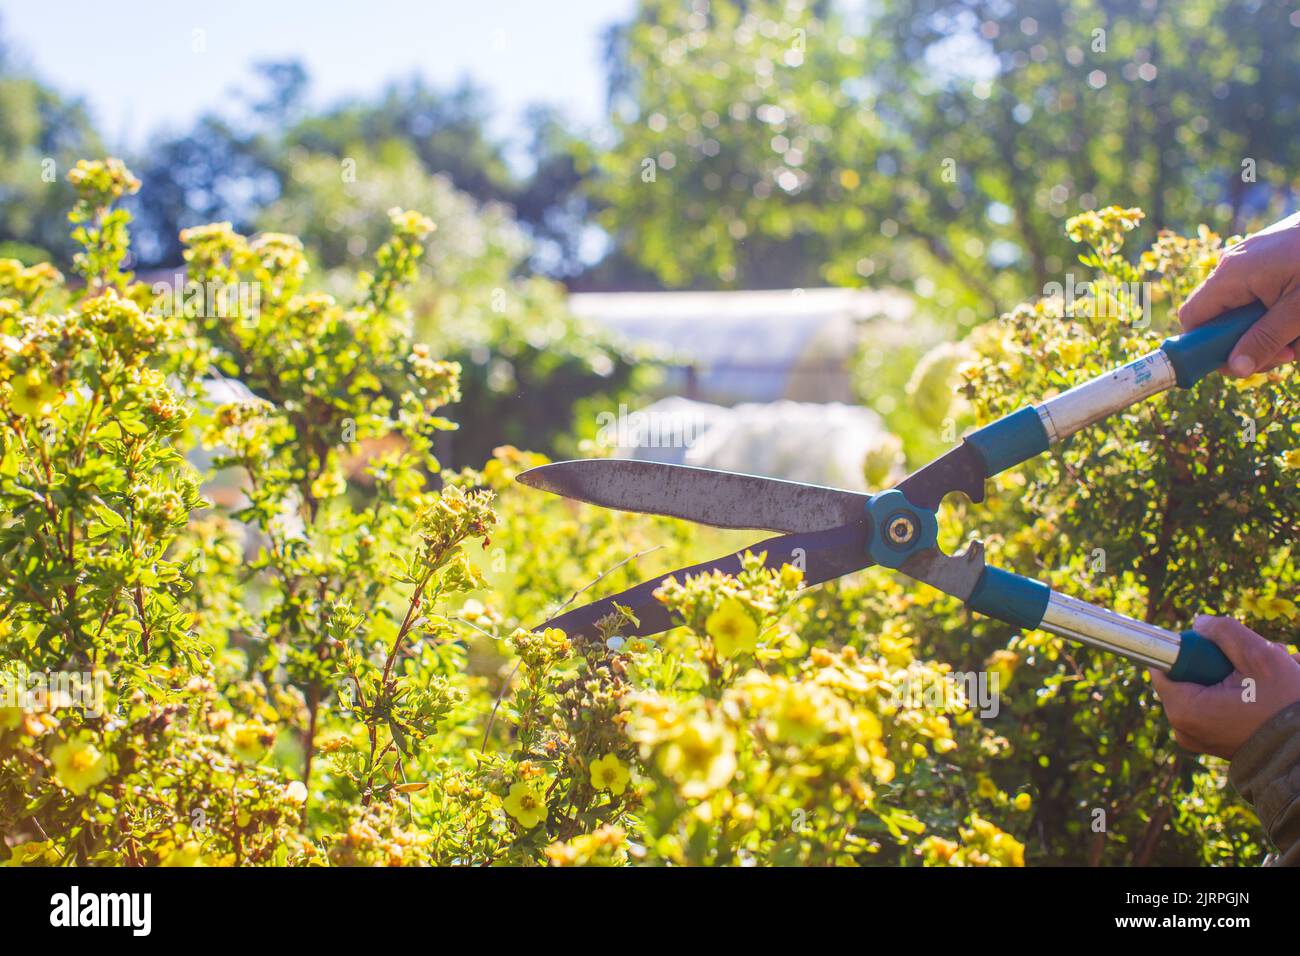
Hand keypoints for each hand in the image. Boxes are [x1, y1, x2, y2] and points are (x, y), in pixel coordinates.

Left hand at [1151, 616, 1299, 759]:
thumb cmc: (1286, 707)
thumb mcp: (1260, 657)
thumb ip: (1224, 632)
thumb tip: (1199, 624)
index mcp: (1184, 709)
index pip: (1165, 664)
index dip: (1192, 649)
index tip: (1221, 649)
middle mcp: (1184, 727)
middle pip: (1191, 673)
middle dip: (1225, 660)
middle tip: (1260, 658)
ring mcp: (1199, 737)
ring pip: (1210, 687)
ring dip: (1240, 674)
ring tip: (1276, 671)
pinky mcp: (1216, 741)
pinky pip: (1219, 705)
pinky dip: (1242, 692)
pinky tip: (1272, 688)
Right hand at [1179, 211, 1299, 376]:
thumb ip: (1266, 339)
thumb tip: (1235, 369)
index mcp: (1232, 274)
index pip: (1194, 318)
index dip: (1207, 346)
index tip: (1240, 363)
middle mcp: (1233, 265)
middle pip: (1222, 320)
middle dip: (1254, 342)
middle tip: (1290, 352)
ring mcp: (1251, 260)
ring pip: (1247, 311)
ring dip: (1274, 330)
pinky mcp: (1269, 259)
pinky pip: (1262, 295)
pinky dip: (1282, 312)